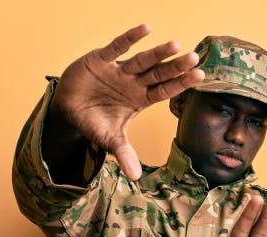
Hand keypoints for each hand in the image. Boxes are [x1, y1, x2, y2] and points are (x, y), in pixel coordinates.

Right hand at [51, 24, 204, 179]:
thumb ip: (124, 154)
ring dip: (157, 53)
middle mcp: (133, 82)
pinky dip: (130, 38)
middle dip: (175, 67)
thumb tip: (136, 177)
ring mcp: (118, 70)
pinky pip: (117, 47)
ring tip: (176, 45)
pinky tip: (146, 29)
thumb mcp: (109, 140)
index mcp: (139, 99)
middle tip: (194, 58)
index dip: (181, 84)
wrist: (67, 109)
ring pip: (142, 60)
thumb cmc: (93, 121)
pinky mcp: (101, 59)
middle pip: (158, 73)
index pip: (164, 91)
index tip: (200, 76)